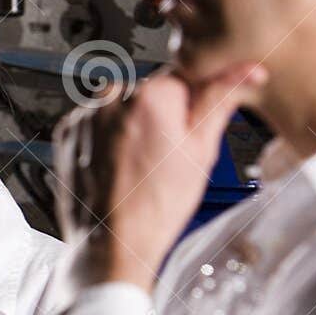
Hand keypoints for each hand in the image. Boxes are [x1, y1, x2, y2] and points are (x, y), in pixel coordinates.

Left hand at [53, 63, 266, 290]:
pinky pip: (96, 125)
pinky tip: (117, 169)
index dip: (190, 111)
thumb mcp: (202, 152)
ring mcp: (85, 115)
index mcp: (151, 95)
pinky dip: (107, 141)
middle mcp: (113, 97)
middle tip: (163, 160)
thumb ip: (221, 99)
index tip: (185, 137)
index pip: (183, 80)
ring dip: (132, 129)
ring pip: (122, 110)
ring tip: (138, 169)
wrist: (112, 244)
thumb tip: (247, 70)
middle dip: (160, 119)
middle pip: (150, 94)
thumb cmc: (156, 207)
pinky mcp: (68, 133)